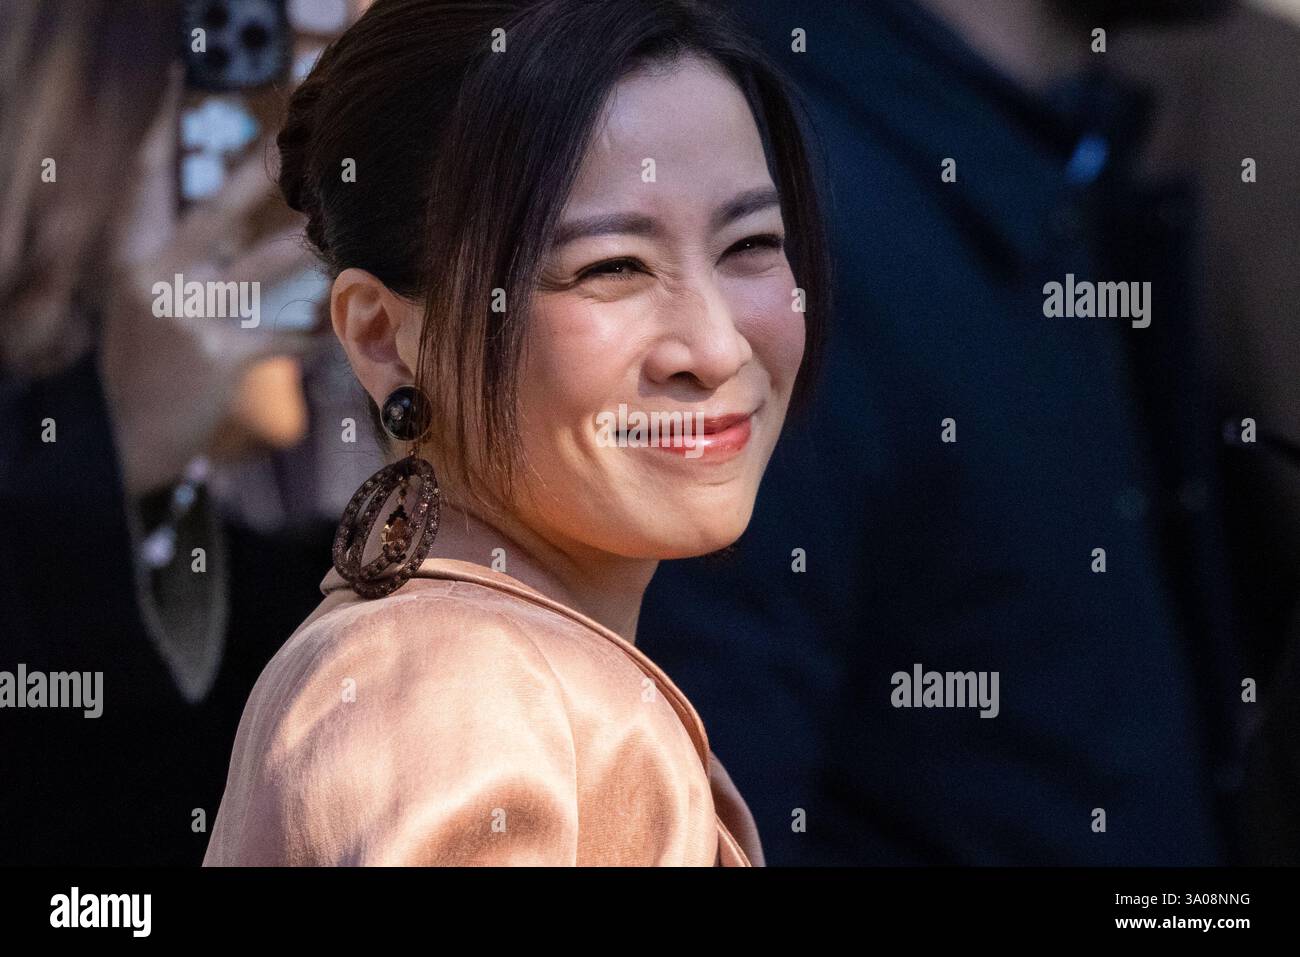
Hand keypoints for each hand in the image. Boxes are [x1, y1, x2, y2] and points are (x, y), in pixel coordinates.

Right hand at [100, 65, 317, 494]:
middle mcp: (154, 282)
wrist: (122, 438)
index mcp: (130, 261)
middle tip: (285, 146)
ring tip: (334, 225)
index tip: (172, 94)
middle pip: (212, 215)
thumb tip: (231, 225)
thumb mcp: (146, 303)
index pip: (140, 188)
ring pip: (260, 271)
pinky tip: (348, 319)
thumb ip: (185, 262)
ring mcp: (187, 321)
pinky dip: (317, 328)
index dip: (155, 140)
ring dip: (304, 248)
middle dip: (251, 178)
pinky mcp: (220, 361)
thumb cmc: (143, 366)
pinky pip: (284, 335)